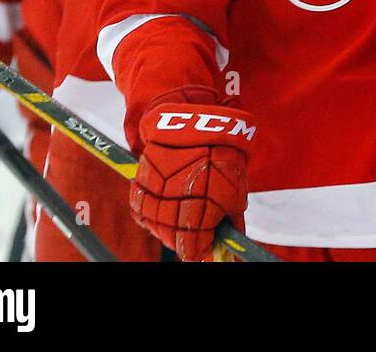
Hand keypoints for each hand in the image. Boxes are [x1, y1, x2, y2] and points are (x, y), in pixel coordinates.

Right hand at [130, 101, 254, 261]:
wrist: (192, 121)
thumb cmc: (220, 154)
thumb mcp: (236, 188)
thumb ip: (232, 219)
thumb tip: (233, 238)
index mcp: (196, 217)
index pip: (194, 253)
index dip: (204, 254)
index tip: (211, 252)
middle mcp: (169, 212)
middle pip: (174, 242)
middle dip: (189, 240)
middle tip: (202, 232)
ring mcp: (152, 200)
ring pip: (157, 227)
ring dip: (170, 227)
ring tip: (185, 214)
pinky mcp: (139, 186)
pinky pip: (143, 211)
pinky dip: (153, 213)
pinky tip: (166, 206)